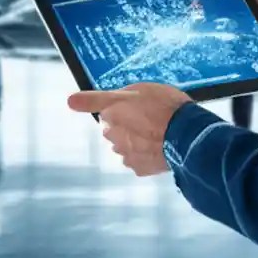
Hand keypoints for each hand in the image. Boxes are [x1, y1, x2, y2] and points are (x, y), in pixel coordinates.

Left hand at [67, 83, 191, 176]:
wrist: (188, 134)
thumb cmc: (166, 106)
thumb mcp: (137, 89)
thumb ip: (100, 97)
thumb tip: (70, 102)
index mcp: (111, 113)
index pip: (104, 109)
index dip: (121, 107)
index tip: (133, 108)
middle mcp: (112, 135)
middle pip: (115, 129)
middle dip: (129, 124)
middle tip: (151, 118)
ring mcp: (125, 153)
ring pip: (127, 145)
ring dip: (137, 140)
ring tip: (159, 133)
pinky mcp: (138, 168)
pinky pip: (139, 160)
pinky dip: (147, 155)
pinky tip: (161, 146)